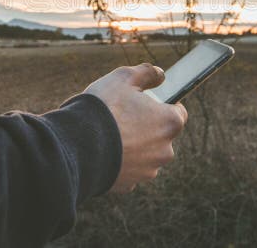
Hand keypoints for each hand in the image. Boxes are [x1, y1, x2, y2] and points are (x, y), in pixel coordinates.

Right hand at [84, 62, 187, 191]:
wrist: (77, 145)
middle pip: (161, 135)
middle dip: (147, 126)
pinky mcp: (130, 184)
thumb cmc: (104, 108)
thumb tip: (160, 75)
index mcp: (169, 122)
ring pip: (145, 154)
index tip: (149, 102)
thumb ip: (147, 73)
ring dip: (134, 146)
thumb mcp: (124, 77)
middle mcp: (165, 150)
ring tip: (110, 135)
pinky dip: (120, 162)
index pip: (179, 112)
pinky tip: (104, 152)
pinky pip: (129, 170)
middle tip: (124, 116)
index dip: (164, 105)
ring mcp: (148, 170)